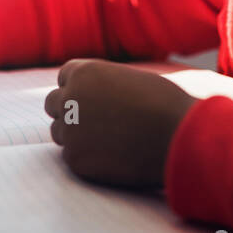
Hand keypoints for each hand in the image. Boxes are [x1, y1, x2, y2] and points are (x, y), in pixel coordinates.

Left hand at [43, 59, 197, 187]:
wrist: (178, 137)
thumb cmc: (165, 105)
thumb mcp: (130, 80)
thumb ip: (104, 86)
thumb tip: (93, 98)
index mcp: (85, 73)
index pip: (65, 77)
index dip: (78, 88)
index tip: (91, 99)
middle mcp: (70, 98)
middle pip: (54, 104)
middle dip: (69, 111)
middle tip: (92, 123)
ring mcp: (70, 130)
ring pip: (60, 132)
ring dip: (76, 135)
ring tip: (108, 141)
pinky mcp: (76, 159)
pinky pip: (71, 157)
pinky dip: (87, 158)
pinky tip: (112, 158)